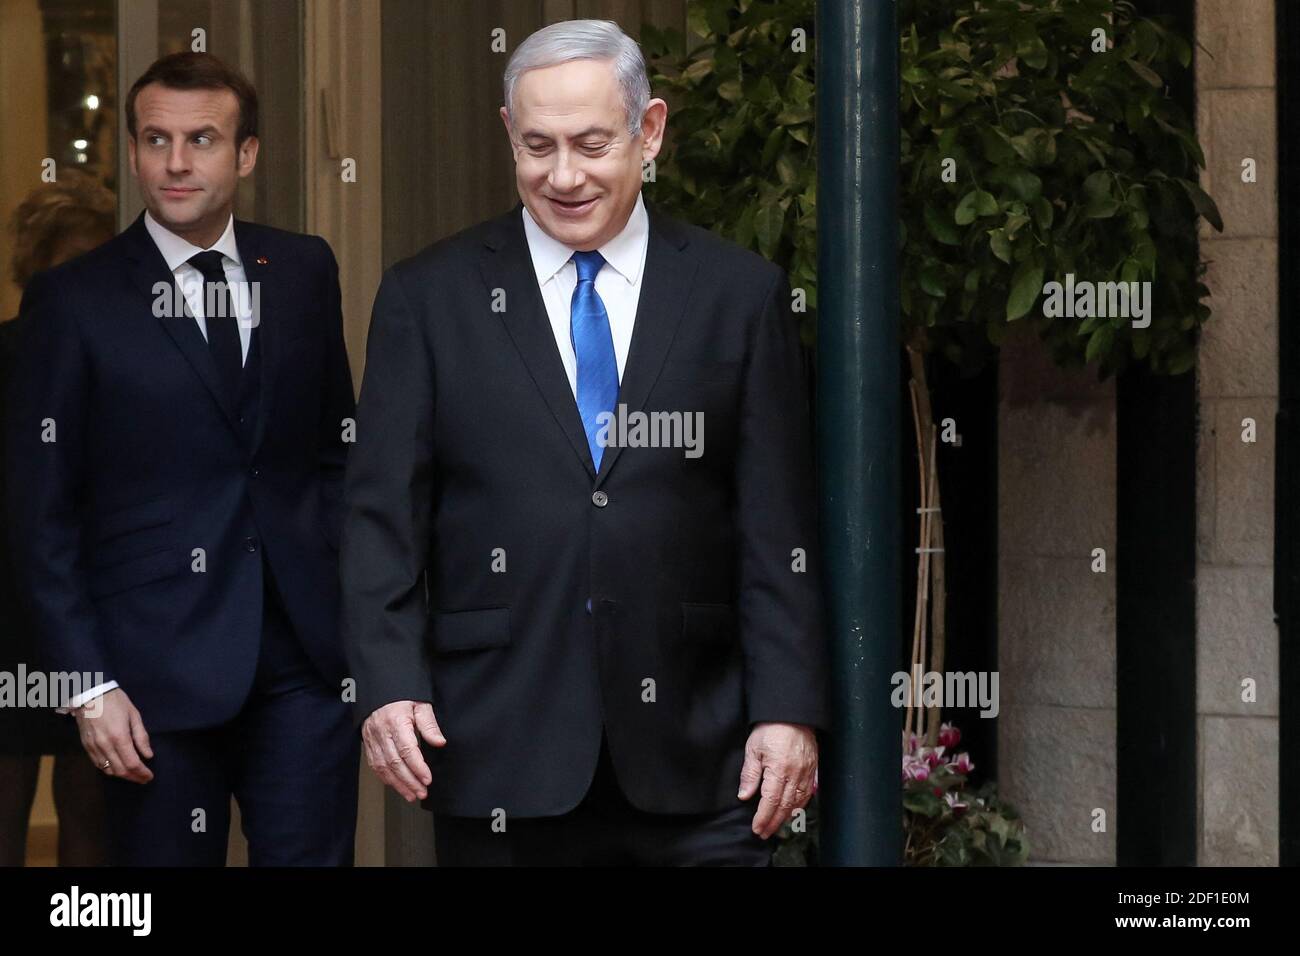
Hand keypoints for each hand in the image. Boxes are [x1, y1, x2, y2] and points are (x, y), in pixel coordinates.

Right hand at [74, 688, 153, 783]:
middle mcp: (105, 746)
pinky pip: (98, 765)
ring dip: (122, 775)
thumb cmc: (116, 701)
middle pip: (121, 770)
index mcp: (119, 737)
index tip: (149, 776)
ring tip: (133, 775)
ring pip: (108, 770)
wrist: (89, 693)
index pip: (132, 763)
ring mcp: (94, 747)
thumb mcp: (134, 715)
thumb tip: (148, 755)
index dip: (142, 773)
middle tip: (144, 778)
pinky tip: (118, 768)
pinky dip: (109, 770)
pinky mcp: (86, 747)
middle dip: (134, 777)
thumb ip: (141, 737)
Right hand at [361, 700, 445, 802]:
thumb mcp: (420, 704)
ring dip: (398, 784)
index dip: (417, 767)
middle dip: (409, 781)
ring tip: (412, 794)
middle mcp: (381, 732)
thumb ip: (429, 724)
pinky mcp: (368, 743)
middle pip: (395, 762)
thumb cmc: (402, 695)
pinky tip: (397, 785)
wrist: (380, 688)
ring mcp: (372, 738)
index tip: (427, 779)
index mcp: (395, 721)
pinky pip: (375, 765)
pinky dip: (386, 778)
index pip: (407, 749)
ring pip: (384, 767)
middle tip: (422, 792)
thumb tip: (440, 742)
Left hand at [737, 721, 817, 838]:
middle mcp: (795, 773)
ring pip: (798, 802)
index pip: (771, 801)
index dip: (764, 817)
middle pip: (785, 806)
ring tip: (776, 826)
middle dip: (774, 822)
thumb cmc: (770, 728)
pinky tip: (792, 811)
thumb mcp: (753, 749)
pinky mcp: (813, 768)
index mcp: (779, 769)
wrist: (792, 712)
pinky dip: (800, 805)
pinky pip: (807, 792)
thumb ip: (750, 774)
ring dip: (787, 817)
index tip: (757, 828)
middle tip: (764, 833)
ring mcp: (806, 771)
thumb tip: (744, 796)